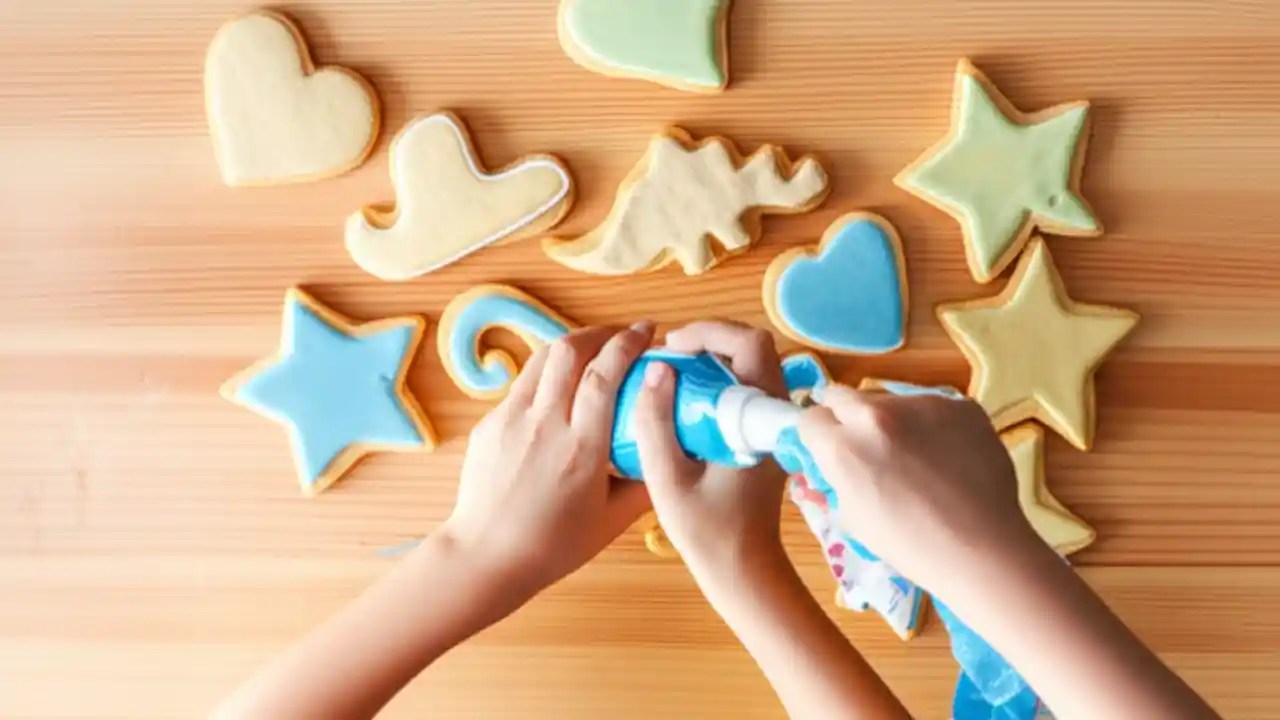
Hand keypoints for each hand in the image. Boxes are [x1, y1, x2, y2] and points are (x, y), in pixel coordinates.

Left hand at [443, 324, 653, 595]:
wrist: (486, 557)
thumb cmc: (553, 545)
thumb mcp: (612, 521)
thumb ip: (645, 484)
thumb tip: (670, 450)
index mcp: (581, 448)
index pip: (604, 375)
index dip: (627, 344)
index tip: (647, 331)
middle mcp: (544, 425)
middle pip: (569, 350)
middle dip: (599, 332)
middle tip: (621, 335)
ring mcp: (511, 420)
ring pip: (542, 360)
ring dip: (572, 345)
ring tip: (592, 350)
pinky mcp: (490, 424)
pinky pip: (523, 386)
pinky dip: (548, 375)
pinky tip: (559, 389)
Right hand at [632, 321, 789, 580]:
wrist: (745, 571)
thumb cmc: (708, 532)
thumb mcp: (668, 480)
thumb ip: (657, 423)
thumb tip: (657, 370)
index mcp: (760, 421)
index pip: (752, 345)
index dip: (710, 332)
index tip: (671, 348)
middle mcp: (776, 416)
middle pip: (754, 349)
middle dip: (709, 341)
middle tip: (668, 358)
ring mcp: (772, 426)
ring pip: (750, 369)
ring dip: (712, 361)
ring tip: (671, 377)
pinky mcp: (764, 438)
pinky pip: (745, 392)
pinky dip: (715, 384)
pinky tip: (684, 404)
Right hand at [797, 384, 1044, 596]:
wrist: (983, 548)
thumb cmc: (910, 545)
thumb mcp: (852, 520)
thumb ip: (829, 484)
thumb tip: (816, 470)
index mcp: (844, 446)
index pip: (810, 418)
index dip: (817, 435)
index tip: (828, 448)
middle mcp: (878, 413)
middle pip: (843, 395)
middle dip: (845, 416)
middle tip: (864, 444)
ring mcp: (923, 404)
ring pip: (891, 400)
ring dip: (891, 420)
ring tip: (915, 456)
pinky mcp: (961, 405)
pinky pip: (932, 407)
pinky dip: (932, 425)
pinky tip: (947, 456)